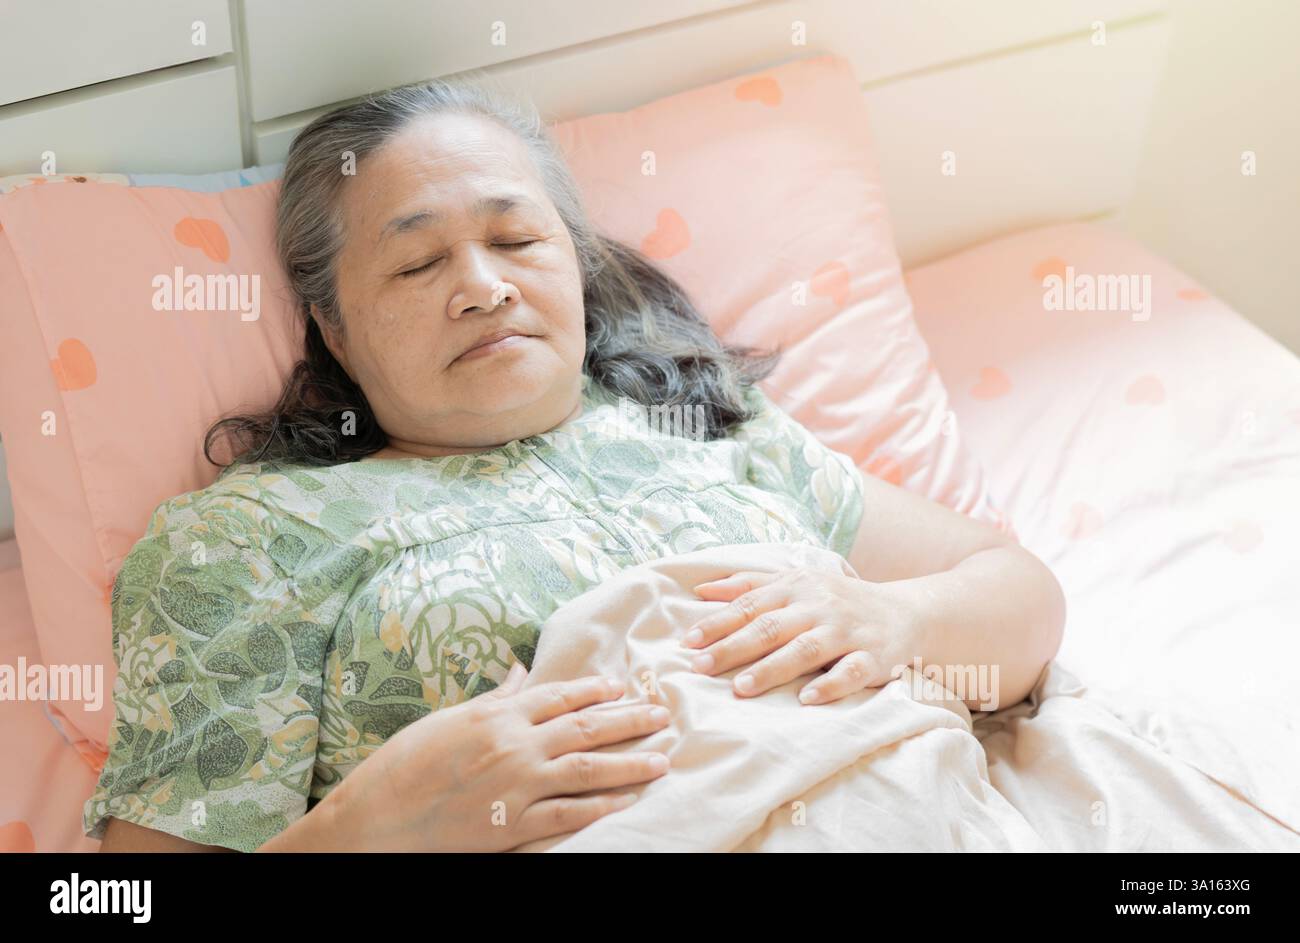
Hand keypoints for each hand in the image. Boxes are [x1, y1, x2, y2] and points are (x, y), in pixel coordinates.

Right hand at [322, 663, 670, 851]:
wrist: (378, 816)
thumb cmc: (405, 763)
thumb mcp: (449, 719)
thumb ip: (493, 699)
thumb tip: (517, 672)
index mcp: (498, 715)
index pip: (559, 696)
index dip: (596, 690)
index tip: (622, 686)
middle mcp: (514, 745)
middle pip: (585, 728)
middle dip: (628, 720)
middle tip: (661, 715)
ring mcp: (517, 786)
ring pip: (587, 769)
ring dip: (628, 762)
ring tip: (661, 758)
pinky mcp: (514, 824)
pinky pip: (568, 814)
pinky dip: (600, 807)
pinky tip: (626, 801)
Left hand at [682, 567, 923, 704]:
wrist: (906, 612)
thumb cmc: (837, 600)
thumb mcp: (796, 582)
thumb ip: (749, 585)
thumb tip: (701, 590)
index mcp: (796, 587)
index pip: (750, 605)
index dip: (718, 623)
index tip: (688, 642)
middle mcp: (819, 606)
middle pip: (771, 627)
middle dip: (733, 647)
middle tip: (700, 667)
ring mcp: (847, 632)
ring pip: (806, 650)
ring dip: (772, 668)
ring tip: (741, 687)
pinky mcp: (874, 657)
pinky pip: (851, 672)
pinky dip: (830, 685)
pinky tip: (807, 699)